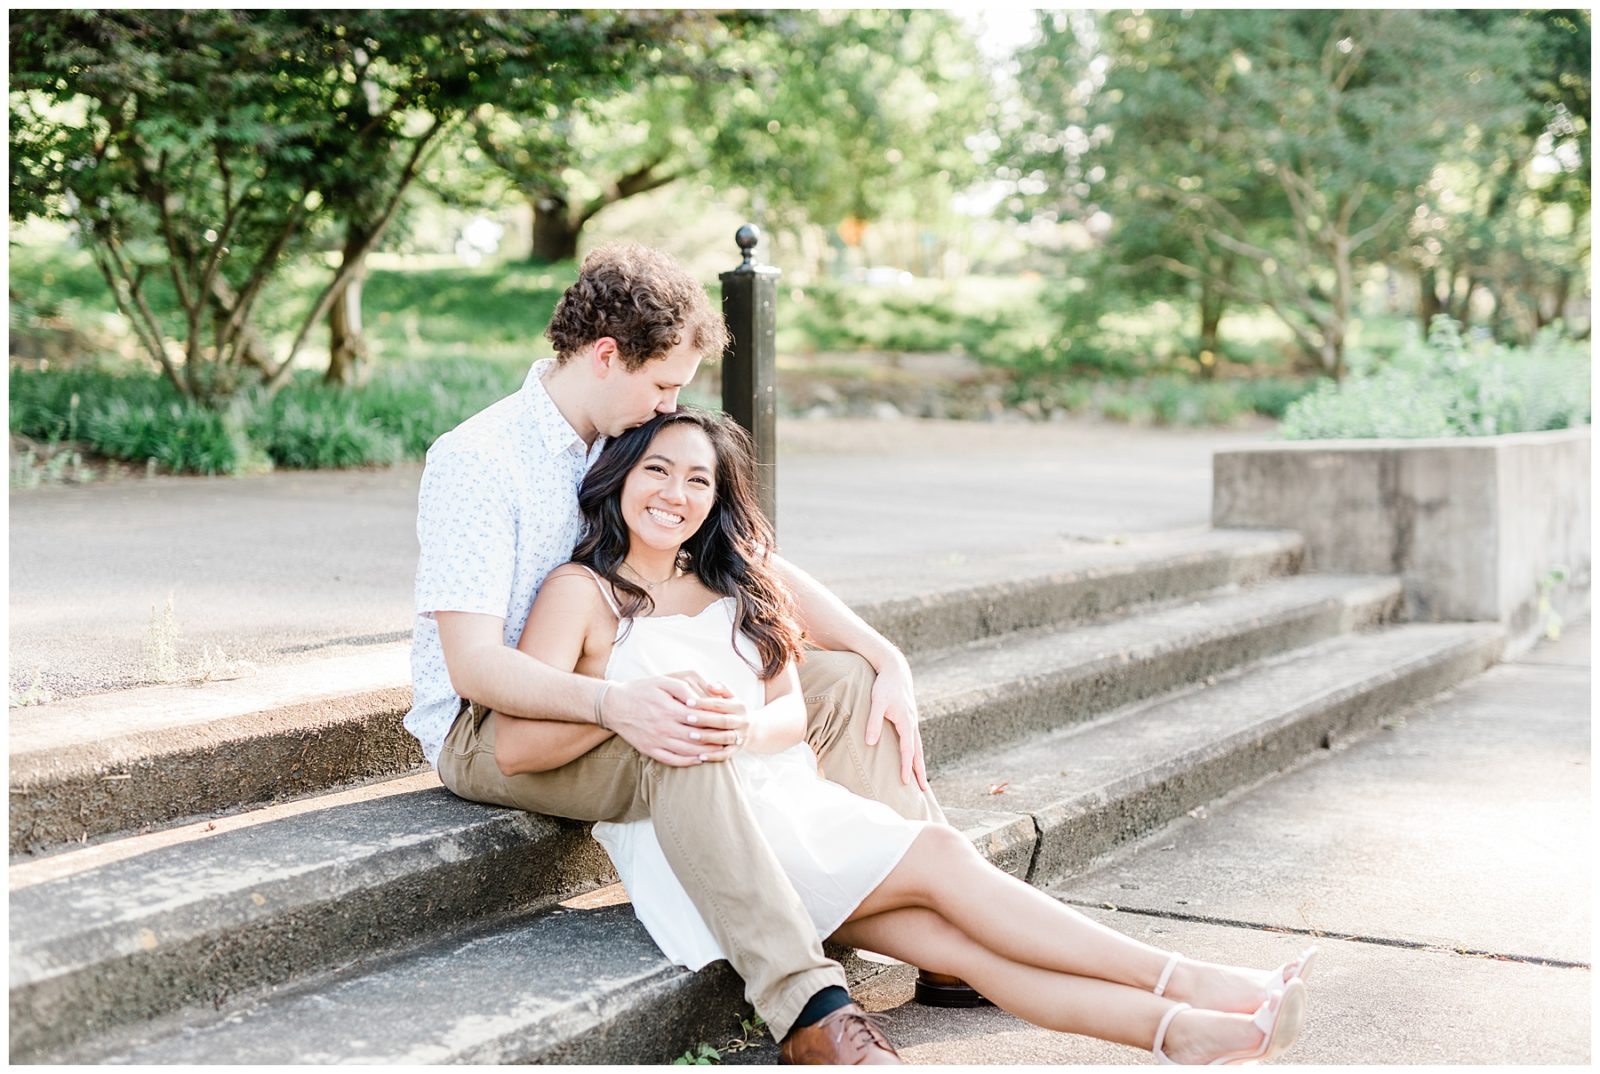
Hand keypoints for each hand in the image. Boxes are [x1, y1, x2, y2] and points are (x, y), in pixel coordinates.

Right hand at [604, 674, 748, 765]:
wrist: (614, 705)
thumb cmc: (640, 690)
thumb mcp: (662, 682)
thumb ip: (683, 688)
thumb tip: (700, 699)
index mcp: (669, 709)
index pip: (699, 718)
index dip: (715, 721)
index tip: (728, 722)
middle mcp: (664, 727)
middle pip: (696, 737)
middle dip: (715, 739)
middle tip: (730, 739)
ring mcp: (657, 741)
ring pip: (687, 752)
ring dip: (706, 753)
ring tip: (720, 752)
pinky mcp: (650, 750)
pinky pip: (672, 760)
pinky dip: (688, 762)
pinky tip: (699, 760)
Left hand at [863, 652, 928, 790]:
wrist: (894, 668)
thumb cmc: (884, 685)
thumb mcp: (876, 702)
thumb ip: (873, 721)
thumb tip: (871, 742)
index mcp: (906, 722)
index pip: (907, 750)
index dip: (906, 767)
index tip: (905, 782)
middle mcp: (912, 723)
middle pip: (918, 752)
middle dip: (920, 771)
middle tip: (924, 790)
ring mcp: (912, 720)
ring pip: (918, 746)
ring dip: (919, 763)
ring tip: (921, 778)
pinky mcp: (909, 717)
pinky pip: (914, 739)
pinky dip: (915, 752)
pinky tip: (912, 757)